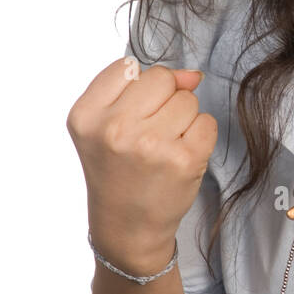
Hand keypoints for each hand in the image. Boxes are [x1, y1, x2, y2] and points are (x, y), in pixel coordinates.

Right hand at [67, 57, 216, 265]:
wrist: (128, 227)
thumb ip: (142, 87)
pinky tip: (181, 157)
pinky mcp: (184, 160)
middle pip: (163, 78)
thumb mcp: (108, 125)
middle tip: (149, 135)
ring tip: (163, 148)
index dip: (139, 88)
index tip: (131, 117)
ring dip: (184, 120)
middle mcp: (114, 128)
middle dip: (164, 100)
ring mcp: (151, 145)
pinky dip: (200, 137)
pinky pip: (208, 122)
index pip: (129, 67)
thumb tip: (193, 74)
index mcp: (86, 115)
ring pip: (188, 99)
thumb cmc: (119, 171)